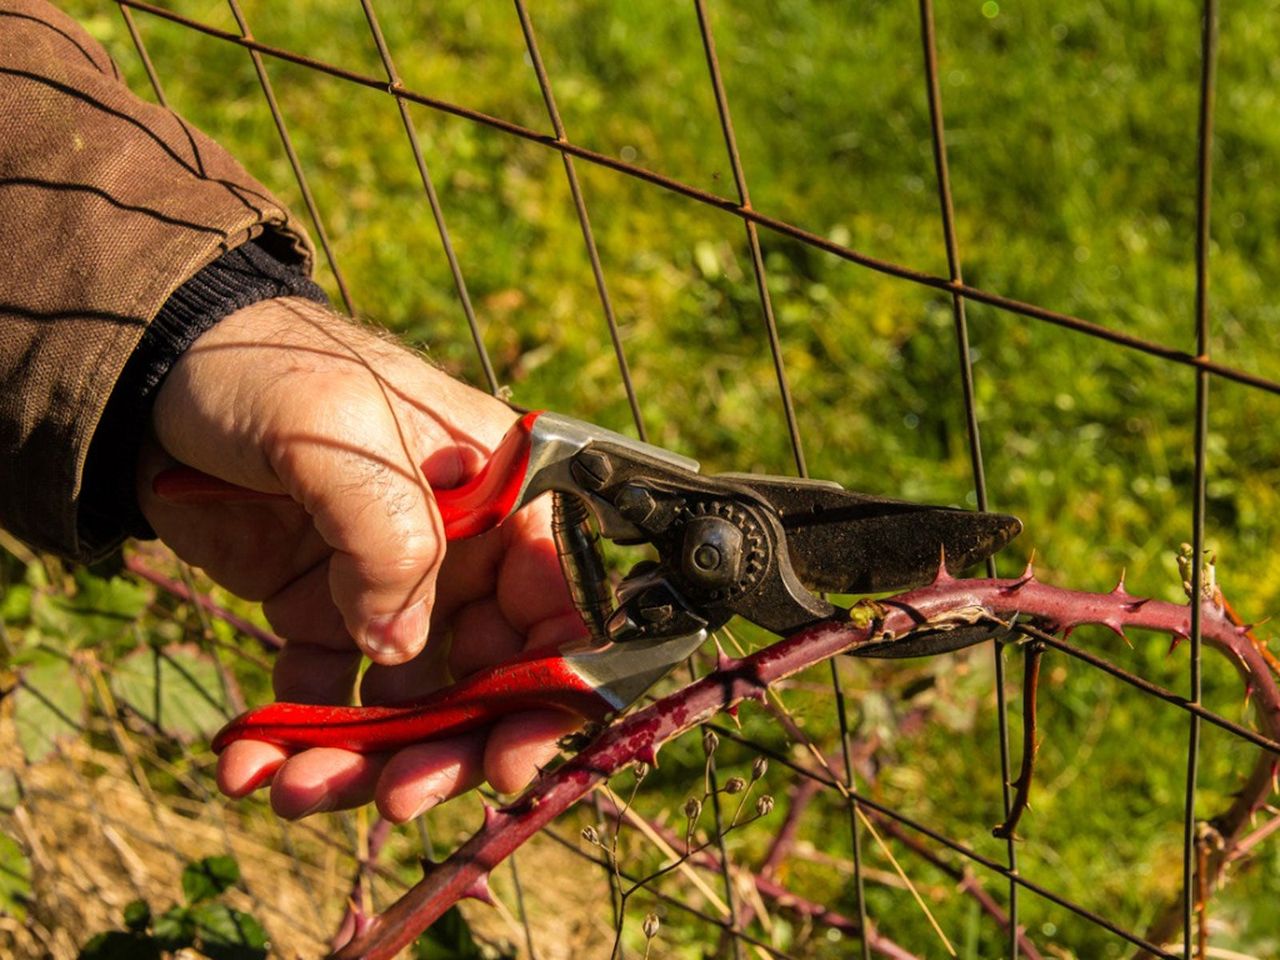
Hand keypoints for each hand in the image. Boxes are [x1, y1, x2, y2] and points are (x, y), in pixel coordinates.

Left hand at [137, 296, 585, 820]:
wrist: (150, 376)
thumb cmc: (264, 370)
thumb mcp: (337, 429)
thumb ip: (389, 533)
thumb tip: (399, 653)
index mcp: (501, 497)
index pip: (561, 603)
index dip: (552, 689)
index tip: (508, 759)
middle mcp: (463, 552)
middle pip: (490, 677)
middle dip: (448, 749)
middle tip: (395, 800)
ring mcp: (393, 588)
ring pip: (410, 704)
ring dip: (365, 761)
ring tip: (296, 791)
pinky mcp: (325, 613)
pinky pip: (331, 696)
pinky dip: (297, 740)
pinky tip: (250, 761)